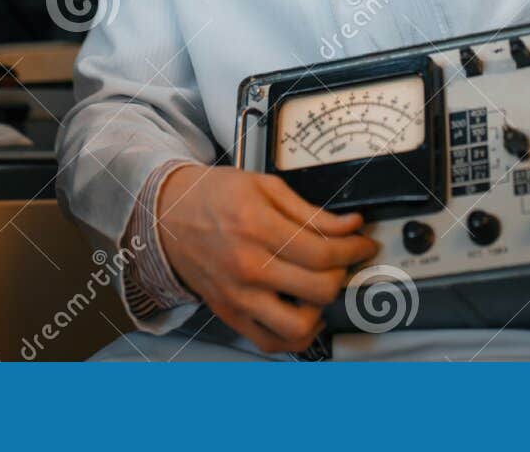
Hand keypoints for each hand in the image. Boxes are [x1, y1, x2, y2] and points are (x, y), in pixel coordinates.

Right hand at [156, 164, 378, 353]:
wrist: (166, 216)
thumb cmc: (212, 196)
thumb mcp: (264, 187)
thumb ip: (310, 211)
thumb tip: (350, 225)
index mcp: (257, 228)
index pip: (323, 253)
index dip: (354, 249)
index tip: (363, 243)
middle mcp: (247, 268)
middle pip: (319, 288)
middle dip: (343, 273)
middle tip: (345, 260)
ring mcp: (238, 297)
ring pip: (299, 325)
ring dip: (322, 309)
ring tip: (322, 288)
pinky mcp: (230, 314)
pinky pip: (271, 342)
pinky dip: (295, 334)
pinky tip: (303, 312)